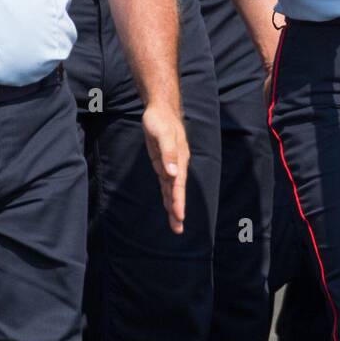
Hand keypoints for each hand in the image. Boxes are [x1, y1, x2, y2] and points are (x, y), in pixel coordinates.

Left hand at [142, 102, 188, 234]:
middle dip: (177, 211)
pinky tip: (169, 206)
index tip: (179, 216)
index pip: (178, 185)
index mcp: (179, 161)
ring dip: (173, 207)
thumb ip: (169, 154)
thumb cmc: (162, 121)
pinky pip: (165, 184)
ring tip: (176, 224)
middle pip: (176, 192)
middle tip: (178, 229)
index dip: (178, 201)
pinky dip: (167, 196)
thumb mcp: (163, 134)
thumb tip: (173, 174)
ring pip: (171, 191)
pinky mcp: (162, 164)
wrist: (160, 110)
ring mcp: (169, 166)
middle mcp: (176, 166)